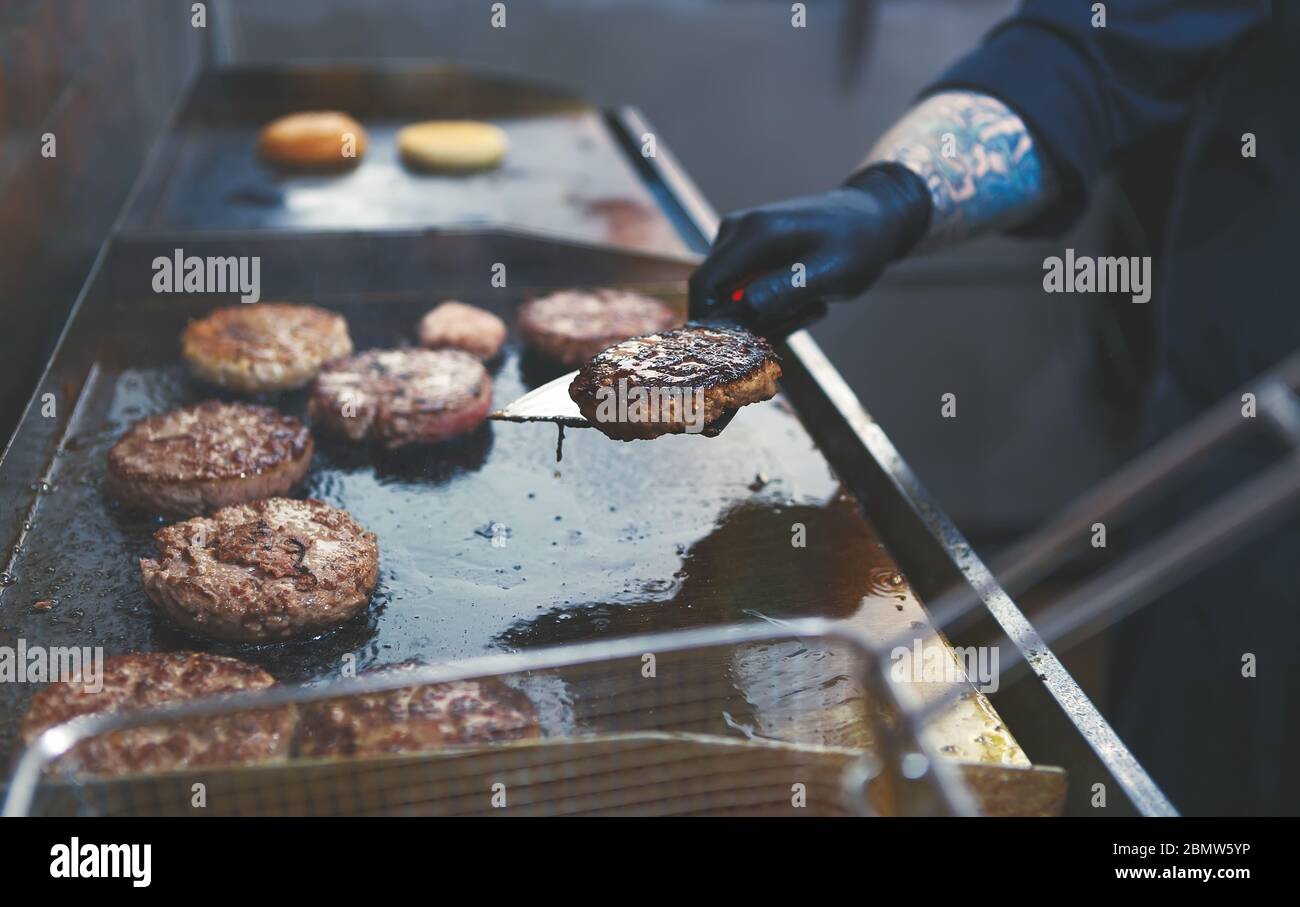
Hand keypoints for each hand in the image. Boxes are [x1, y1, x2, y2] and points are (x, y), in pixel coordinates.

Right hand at [688, 163, 930, 335]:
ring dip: (764, 315)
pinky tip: (803, 299)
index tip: (746, 346)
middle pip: (713, 295)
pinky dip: (768, 306)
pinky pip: (740, 291)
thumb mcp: (830, 272)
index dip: (711, 324)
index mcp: (752, 233)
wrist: (871, 219)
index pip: (704, 285)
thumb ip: (786, 289)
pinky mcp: (745, 252)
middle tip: (799, 320)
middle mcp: (734, 231)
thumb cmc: (857, 243)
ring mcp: (737, 240)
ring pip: (727, 297)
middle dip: (747, 321)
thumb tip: (745, 308)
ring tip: (811, 306)